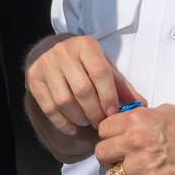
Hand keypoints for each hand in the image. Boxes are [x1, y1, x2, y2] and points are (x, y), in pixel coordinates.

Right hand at [25, 35, 142, 135]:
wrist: (51, 50)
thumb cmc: (84, 61)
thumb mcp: (103, 65)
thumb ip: (120, 85)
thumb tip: (140, 105)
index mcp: (86, 46)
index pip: (100, 72)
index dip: (108, 95)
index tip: (113, 112)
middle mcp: (63, 52)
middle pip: (82, 89)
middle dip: (94, 111)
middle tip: (101, 122)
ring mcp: (46, 65)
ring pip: (64, 100)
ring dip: (79, 117)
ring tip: (87, 121)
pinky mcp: (34, 78)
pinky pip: (48, 107)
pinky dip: (61, 122)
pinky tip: (72, 128)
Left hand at [95, 105, 174, 174]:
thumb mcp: (165, 111)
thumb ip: (142, 118)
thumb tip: (131, 124)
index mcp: (137, 120)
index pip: (103, 129)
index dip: (107, 137)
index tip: (112, 143)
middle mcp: (135, 140)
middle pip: (102, 153)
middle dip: (108, 160)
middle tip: (116, 164)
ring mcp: (143, 163)